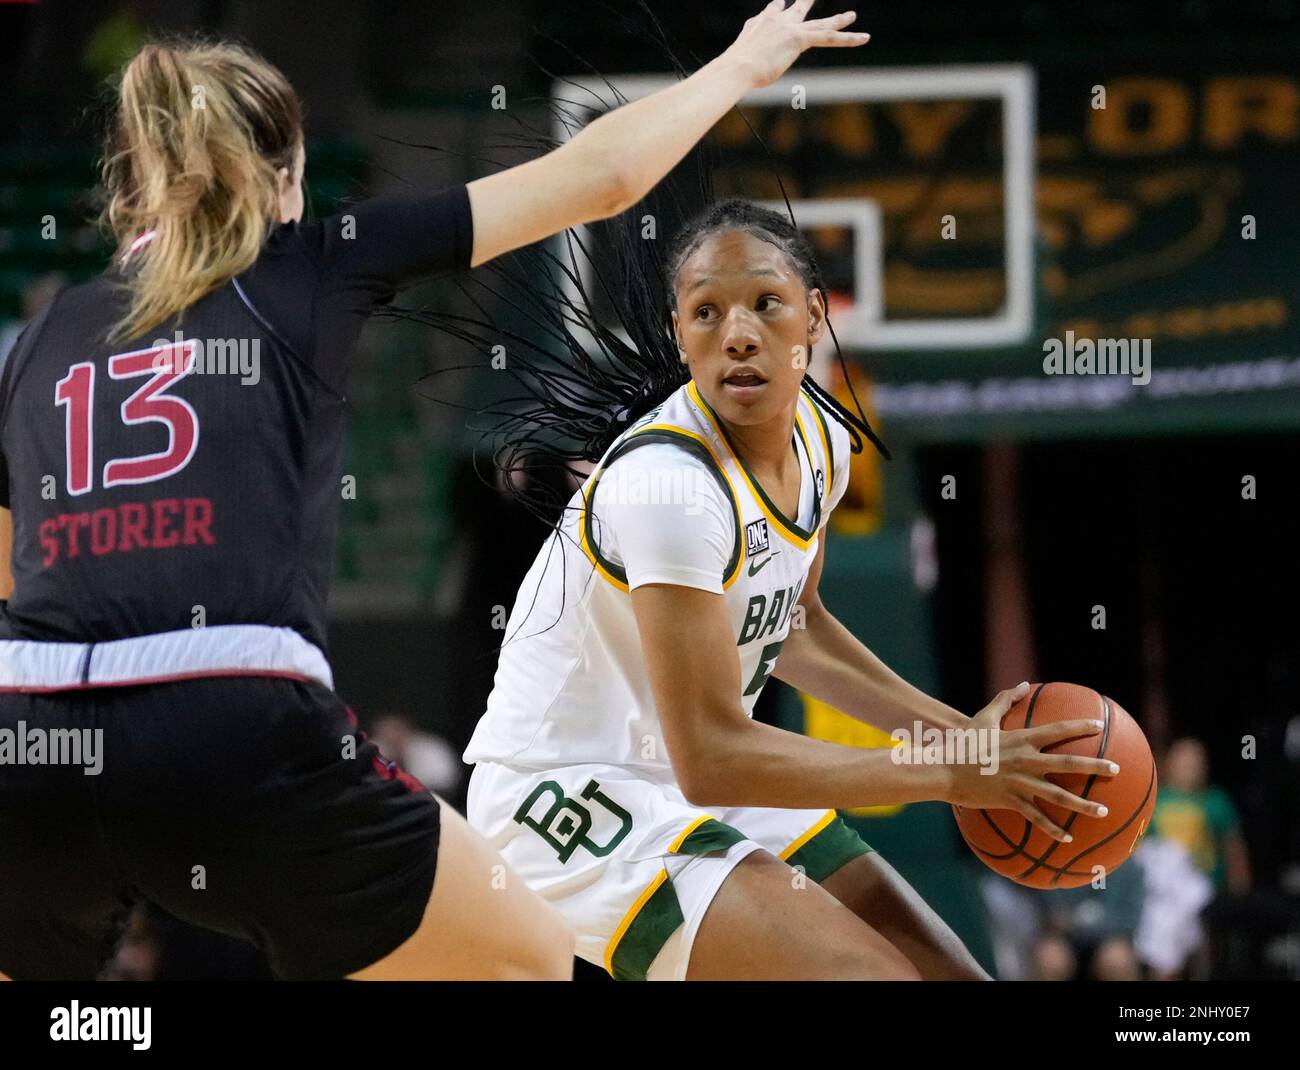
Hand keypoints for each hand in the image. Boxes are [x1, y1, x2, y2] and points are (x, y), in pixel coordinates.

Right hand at [723, 0, 869, 90]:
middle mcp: (777, 19)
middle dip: (806, 2)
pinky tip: (864, 38)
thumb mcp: (740, 57)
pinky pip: (829, 37)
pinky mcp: (800, 38)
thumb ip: (748, 55)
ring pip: (821, 23)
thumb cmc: (735, 69)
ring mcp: (790, 27)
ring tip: (852, 16)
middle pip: (798, 9)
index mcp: (761, 21)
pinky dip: (848, 38)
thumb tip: (735, 70)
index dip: (779, 8)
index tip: (780, 5)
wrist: (738, 66)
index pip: (775, 9)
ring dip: (838, 20)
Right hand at [945, 682, 1120, 842]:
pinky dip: (1052, 829)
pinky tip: (1067, 839)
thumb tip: (1024, 685)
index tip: (1100, 726)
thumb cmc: (963, 742)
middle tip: (1116, 768)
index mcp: (1021, 739)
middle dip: (1095, 765)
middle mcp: (1026, 760)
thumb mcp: (983, 718)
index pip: (1058, 730)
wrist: (944, 768)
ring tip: (1103, 811)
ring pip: (1058, 795)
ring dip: (1082, 805)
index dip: (1080, 726)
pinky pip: (1036, 818)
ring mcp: (1019, 782)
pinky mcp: (1010, 800)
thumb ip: (1005, 700)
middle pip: (1068, 763)